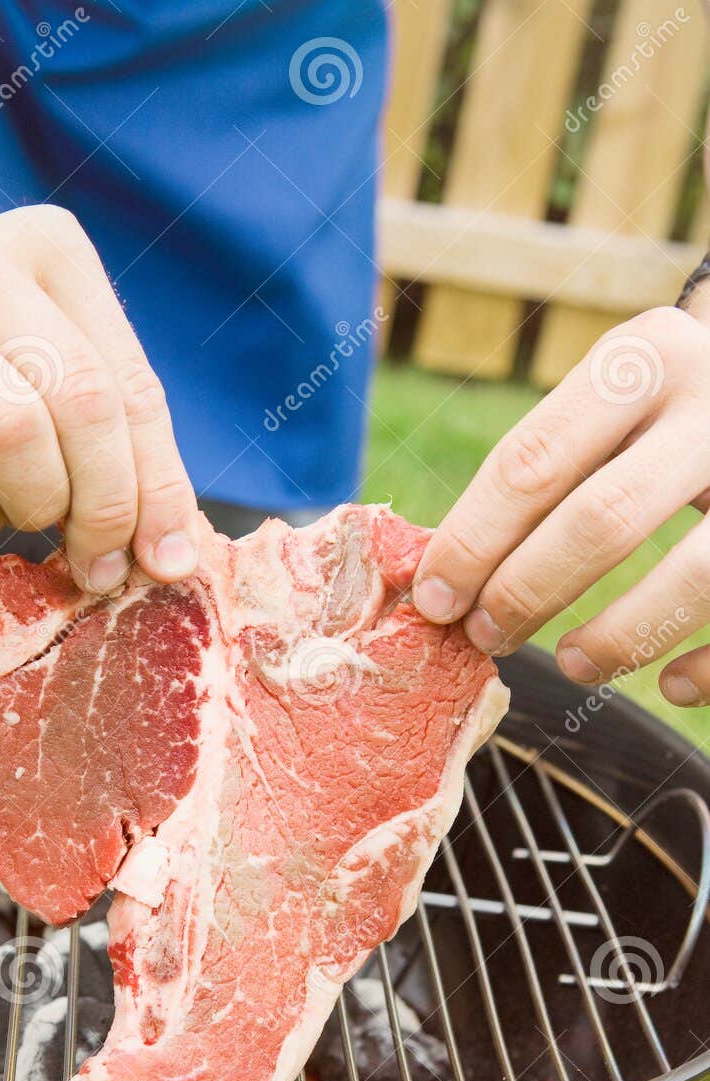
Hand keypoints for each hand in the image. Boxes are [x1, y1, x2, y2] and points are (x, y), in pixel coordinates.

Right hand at [0, 206, 198, 591]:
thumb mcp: (33, 351)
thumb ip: (104, 428)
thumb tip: (169, 548)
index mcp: (51, 250)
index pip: (131, 384)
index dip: (160, 484)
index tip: (166, 558)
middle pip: (82, 403)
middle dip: (106, 505)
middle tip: (100, 562)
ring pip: (12, 432)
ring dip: (35, 504)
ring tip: (27, 516)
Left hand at [412, 304, 709, 706]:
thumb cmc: (666, 409)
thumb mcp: (609, 397)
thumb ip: (539, 469)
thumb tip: (443, 578)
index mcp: (644, 359)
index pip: (532, 461)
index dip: (473, 542)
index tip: (434, 600)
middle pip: (603, 520)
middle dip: (528, 592)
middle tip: (486, 637)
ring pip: (693, 576)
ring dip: (617, 638)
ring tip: (570, 665)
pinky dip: (704, 668)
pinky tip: (667, 685)